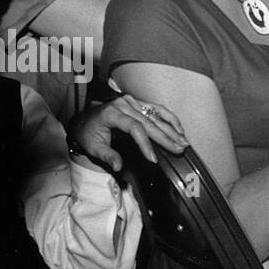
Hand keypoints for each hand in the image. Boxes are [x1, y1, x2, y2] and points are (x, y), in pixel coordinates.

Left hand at [68, 95, 186, 170]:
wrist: (85, 119)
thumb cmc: (89, 134)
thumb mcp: (93, 147)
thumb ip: (107, 156)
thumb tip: (119, 166)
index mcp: (111, 113)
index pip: (134, 128)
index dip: (145, 144)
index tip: (154, 159)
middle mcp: (122, 104)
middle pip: (148, 121)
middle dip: (165, 137)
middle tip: (179, 150)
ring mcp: (130, 101)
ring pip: (155, 115)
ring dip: (171, 128)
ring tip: (183, 142)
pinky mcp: (136, 102)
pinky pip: (155, 108)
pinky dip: (169, 118)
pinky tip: (179, 129)